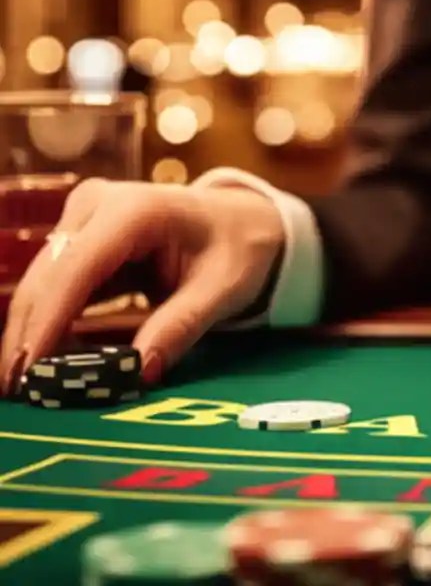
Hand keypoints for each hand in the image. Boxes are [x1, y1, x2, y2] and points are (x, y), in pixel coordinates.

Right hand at [0, 179, 285, 395]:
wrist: (243, 220)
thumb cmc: (239, 248)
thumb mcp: (223, 289)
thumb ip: (180, 327)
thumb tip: (139, 372)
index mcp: (135, 210)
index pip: (77, 268)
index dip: (48, 320)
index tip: (27, 367)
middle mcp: (97, 205)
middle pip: (48, 276)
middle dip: (27, 333)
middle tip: (16, 390)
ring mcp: (83, 218)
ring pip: (43, 282)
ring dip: (33, 331)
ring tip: (24, 384)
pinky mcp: (81, 238)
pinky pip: (58, 284)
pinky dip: (53, 322)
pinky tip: (49, 361)